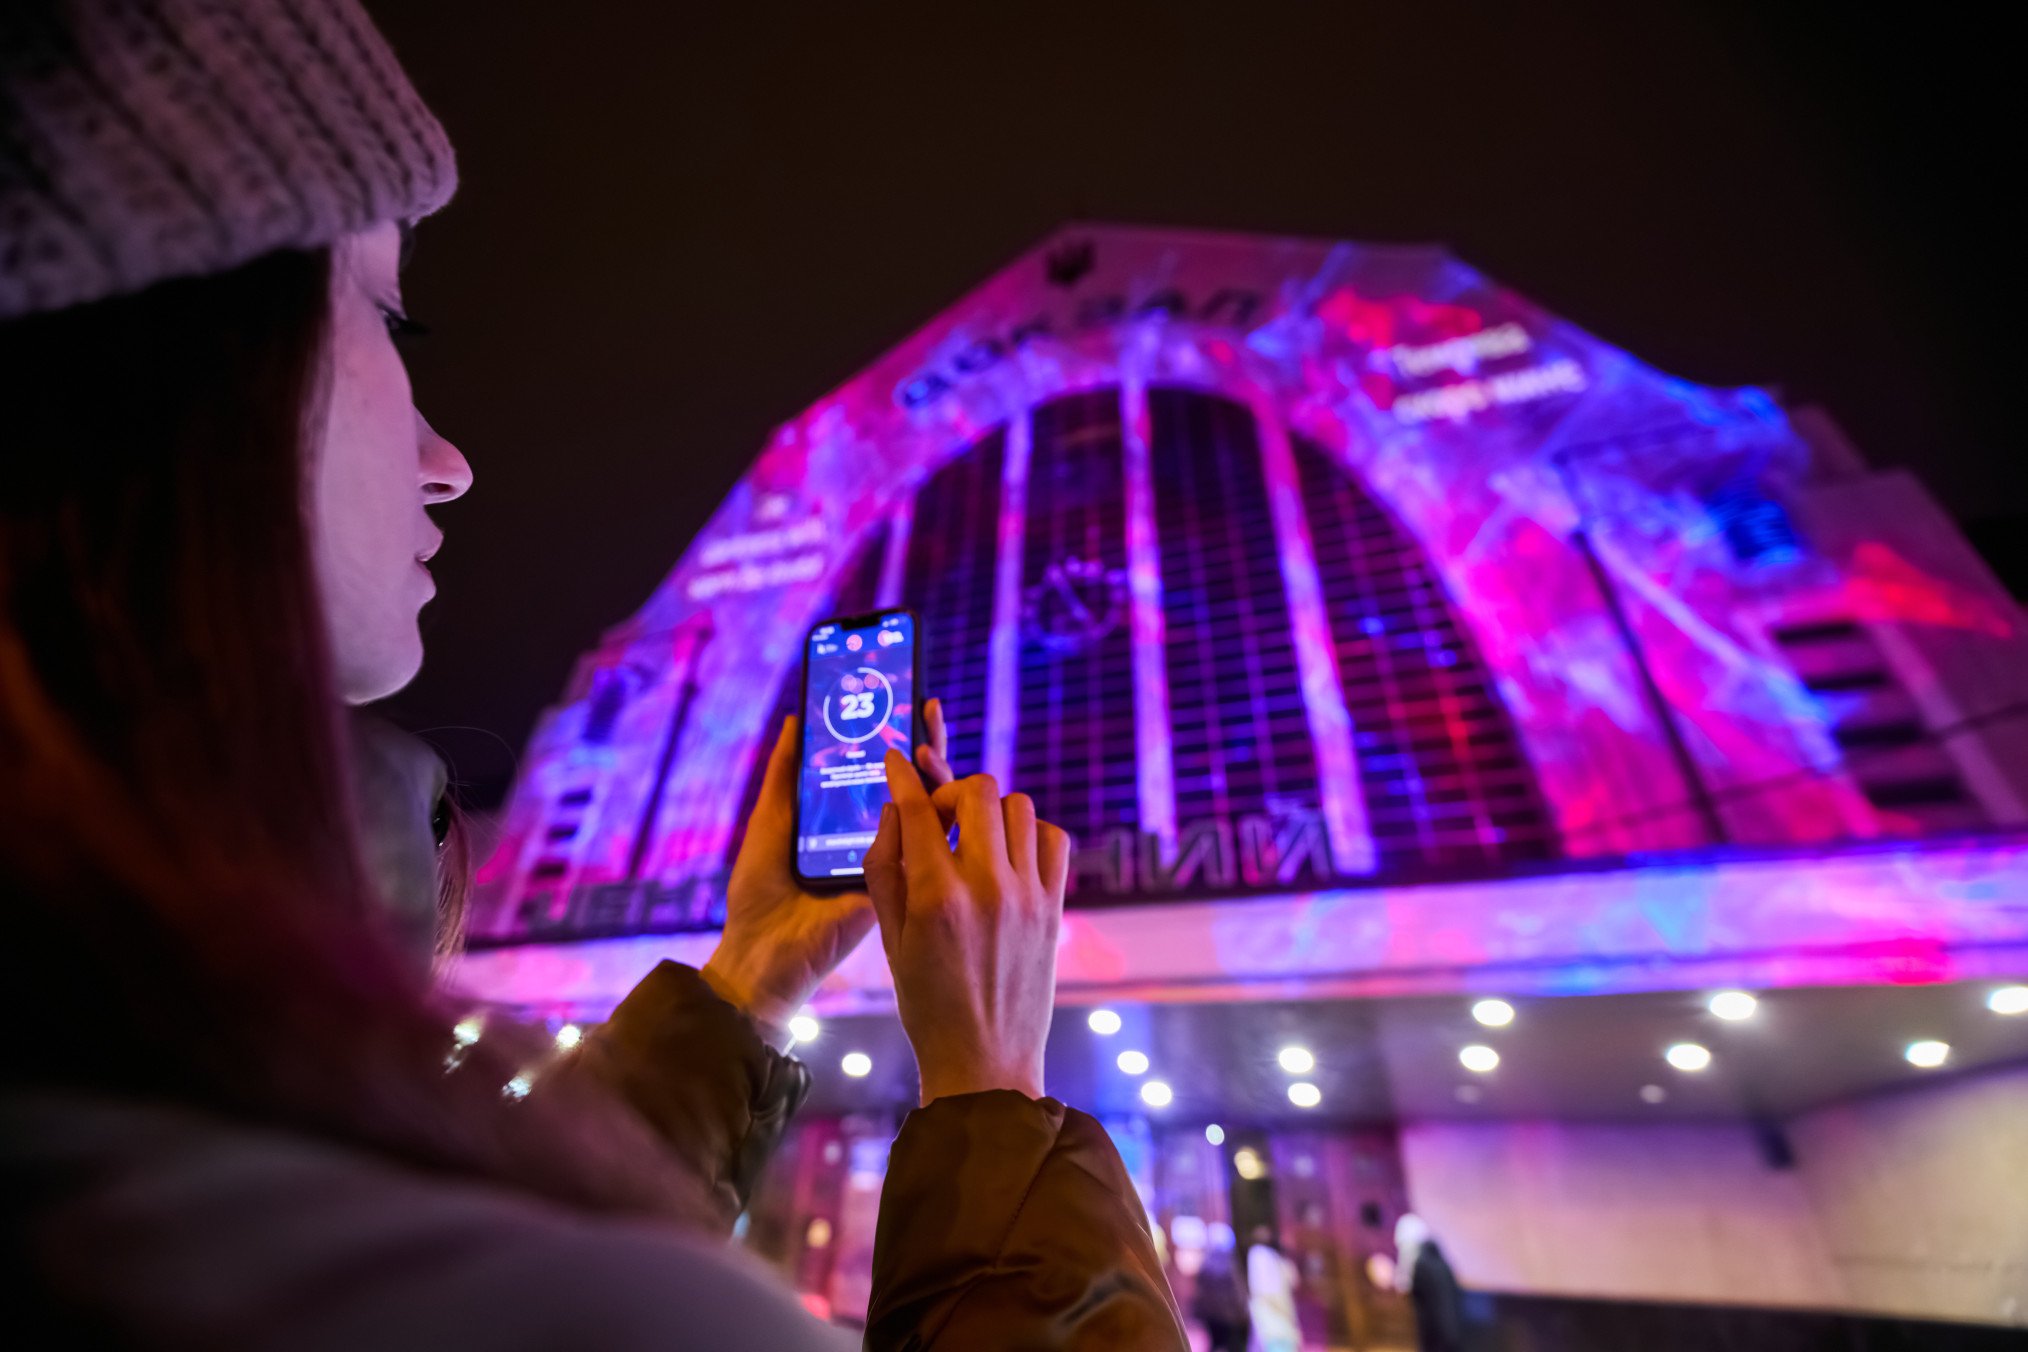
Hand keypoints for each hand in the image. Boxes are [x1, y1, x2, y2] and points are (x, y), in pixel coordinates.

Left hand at [704, 698, 954, 1037]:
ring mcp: (894, 861)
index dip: (895, 735)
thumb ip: (785, 773)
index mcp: (847, 822)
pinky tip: (935, 787)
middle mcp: (876, 837)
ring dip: (936, 771)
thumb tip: (795, 718)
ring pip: (931, 808)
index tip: (905, 697)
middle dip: (926, 741)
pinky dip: (936, 815)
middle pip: (914, 783)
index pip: (881, 771)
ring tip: (926, 741)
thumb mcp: (769, 822)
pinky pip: (928, 847)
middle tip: (927, 705)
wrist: (763, 954)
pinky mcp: (902, 885)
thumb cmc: (759, 895)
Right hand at [863, 755, 1070, 1104]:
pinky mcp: (1055, 908)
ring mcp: (1028, 896)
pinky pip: (1054, 839)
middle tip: (940, 816)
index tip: (896, 760)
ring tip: (974, 838)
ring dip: (992, 810)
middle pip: (978, 791)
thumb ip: (885, 868)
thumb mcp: (891, 938)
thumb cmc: (927, 1003)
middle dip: (951, 791)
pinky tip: (1009, 855)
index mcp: (936, 897)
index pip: (920, 810)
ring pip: (1020, 807)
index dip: (903, 776)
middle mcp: (987, 888)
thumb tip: (894, 811)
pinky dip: (1032, 833)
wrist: (984, 1061)